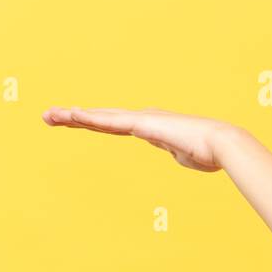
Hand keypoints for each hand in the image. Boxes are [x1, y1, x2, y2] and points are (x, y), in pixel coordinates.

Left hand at [42, 106, 236, 172]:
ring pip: (101, 118)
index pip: (113, 125)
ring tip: (50, 115)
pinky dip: (91, 118)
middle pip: (101, 119)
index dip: (91, 122)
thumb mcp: (185, 155)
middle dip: (74, 117)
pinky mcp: (144, 124)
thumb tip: (180, 153)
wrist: (223, 145)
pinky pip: (112, 122)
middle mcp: (143, 119)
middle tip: (48, 116)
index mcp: (150, 126)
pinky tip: (73, 115)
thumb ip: (177, 152)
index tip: (71, 121)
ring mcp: (142, 120)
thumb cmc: (209, 152)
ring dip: (74, 116)